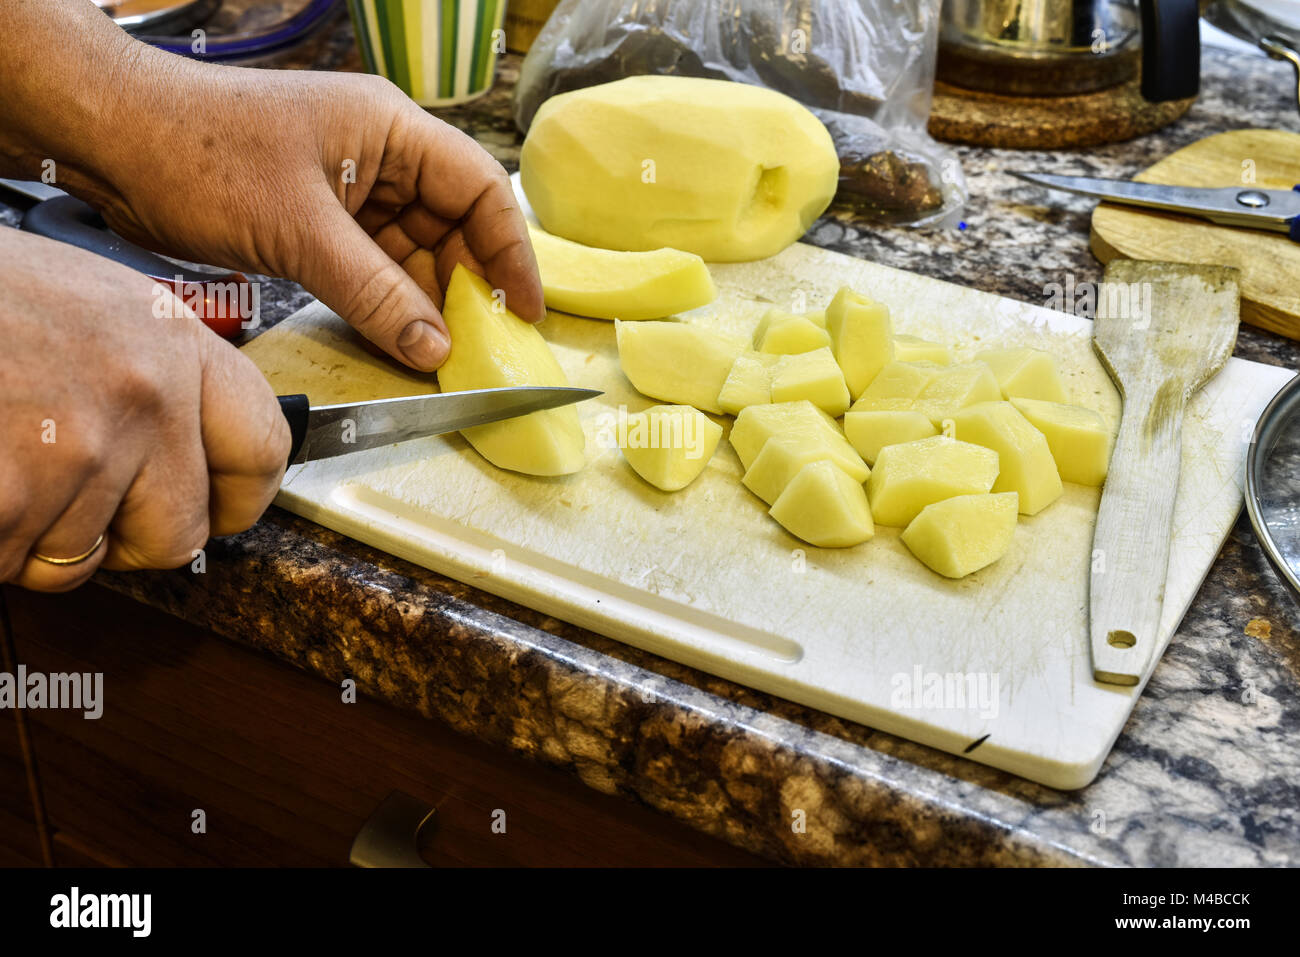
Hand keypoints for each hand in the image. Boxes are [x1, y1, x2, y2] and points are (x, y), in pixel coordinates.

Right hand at [0, 229, 288, 590]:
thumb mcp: (94, 306)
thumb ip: (152, 377)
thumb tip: (186, 454)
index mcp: (175, 344)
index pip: (264, 448)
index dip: (241, 498)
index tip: (219, 510)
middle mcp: (144, 397)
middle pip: (179, 534)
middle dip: (124, 540)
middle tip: (78, 508)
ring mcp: (81, 450)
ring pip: (82, 558)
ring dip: (37, 536)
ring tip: (6, 462)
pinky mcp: (13, 495)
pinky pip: (14, 562)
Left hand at [86, 62, 542, 371]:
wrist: (112, 142)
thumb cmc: (200, 153)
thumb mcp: (299, 230)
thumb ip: (374, 293)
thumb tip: (435, 348)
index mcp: (390, 130)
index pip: (480, 190)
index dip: (511, 252)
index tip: (524, 311)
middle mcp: (379, 156)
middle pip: (452, 228)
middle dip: (465, 289)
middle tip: (479, 349)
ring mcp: (348, 189)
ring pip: (411, 254)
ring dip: (422, 305)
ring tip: (437, 357)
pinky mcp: (318, 219)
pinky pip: (371, 267)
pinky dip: (383, 304)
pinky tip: (393, 341)